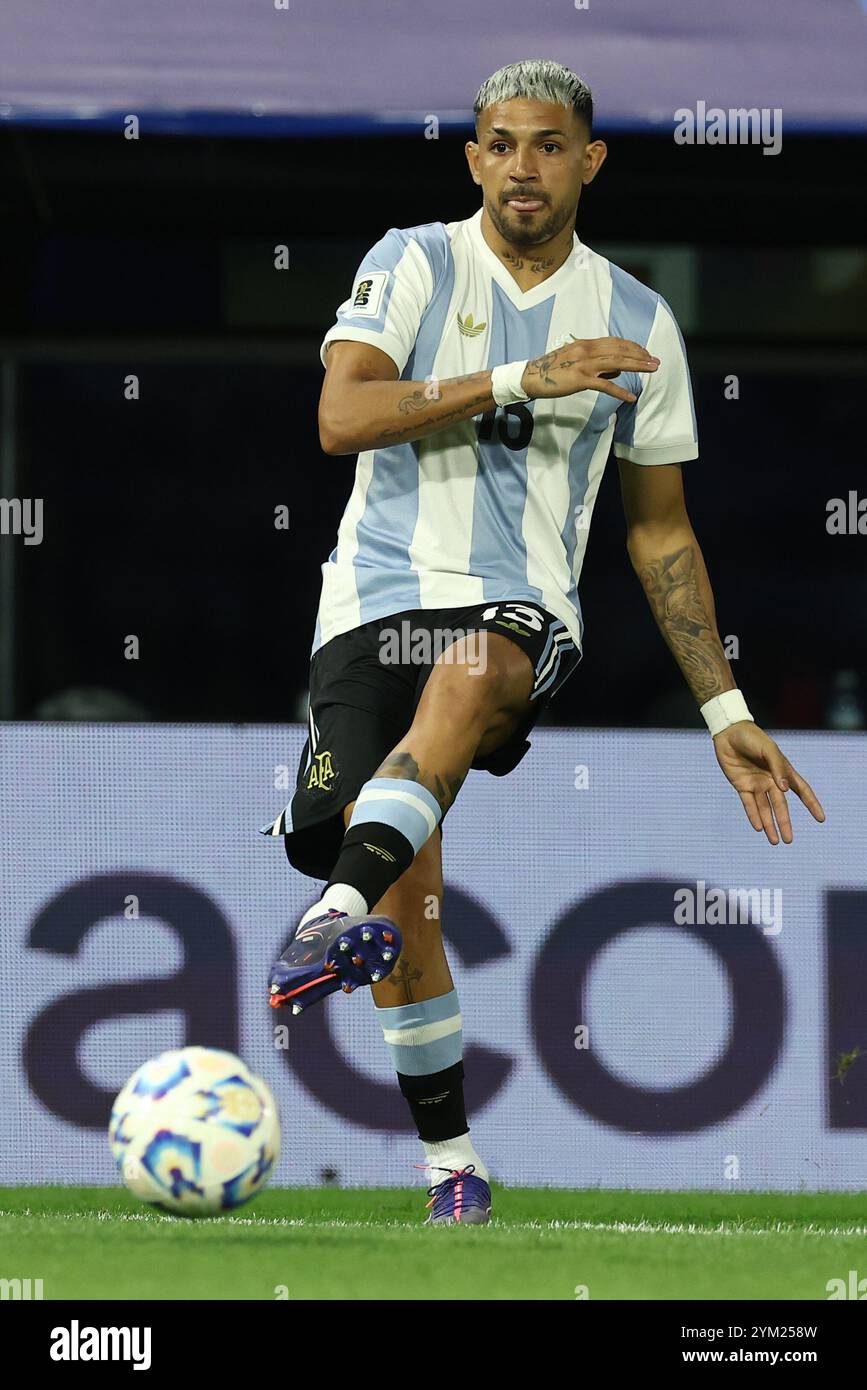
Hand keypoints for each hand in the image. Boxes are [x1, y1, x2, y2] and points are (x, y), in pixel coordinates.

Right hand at [521, 337, 658, 403]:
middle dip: (641, 355)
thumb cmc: (552, 371)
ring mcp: (584, 364)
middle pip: (620, 350)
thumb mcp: (575, 362)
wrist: (531, 377)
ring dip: (637, 366)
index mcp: (586, 344)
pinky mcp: (580, 379)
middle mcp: (587, 350)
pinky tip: (630, 397)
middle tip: (656, 362)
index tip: (646, 353)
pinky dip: (619, 391)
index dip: (633, 347)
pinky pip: (604, 385)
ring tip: (652, 370)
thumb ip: (596, 365)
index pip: (615, 342)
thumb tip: (617, 372)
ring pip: (617, 363)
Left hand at [712, 720, 825, 844]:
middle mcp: (771, 780)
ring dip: (769, 824)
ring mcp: (756, 784)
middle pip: (781, 806)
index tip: (821, 819)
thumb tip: (784, 789)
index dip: (811, 804)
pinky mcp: (741, 785)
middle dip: (785, 823)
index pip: (802, 790)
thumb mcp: (768, 749)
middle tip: (789, 840)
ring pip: (765, 808)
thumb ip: (777, 768)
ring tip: (774, 841)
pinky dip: (754, 816)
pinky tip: (759, 828)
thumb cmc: (752, 737)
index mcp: (783, 771)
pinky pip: (749, 804)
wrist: (729, 732)